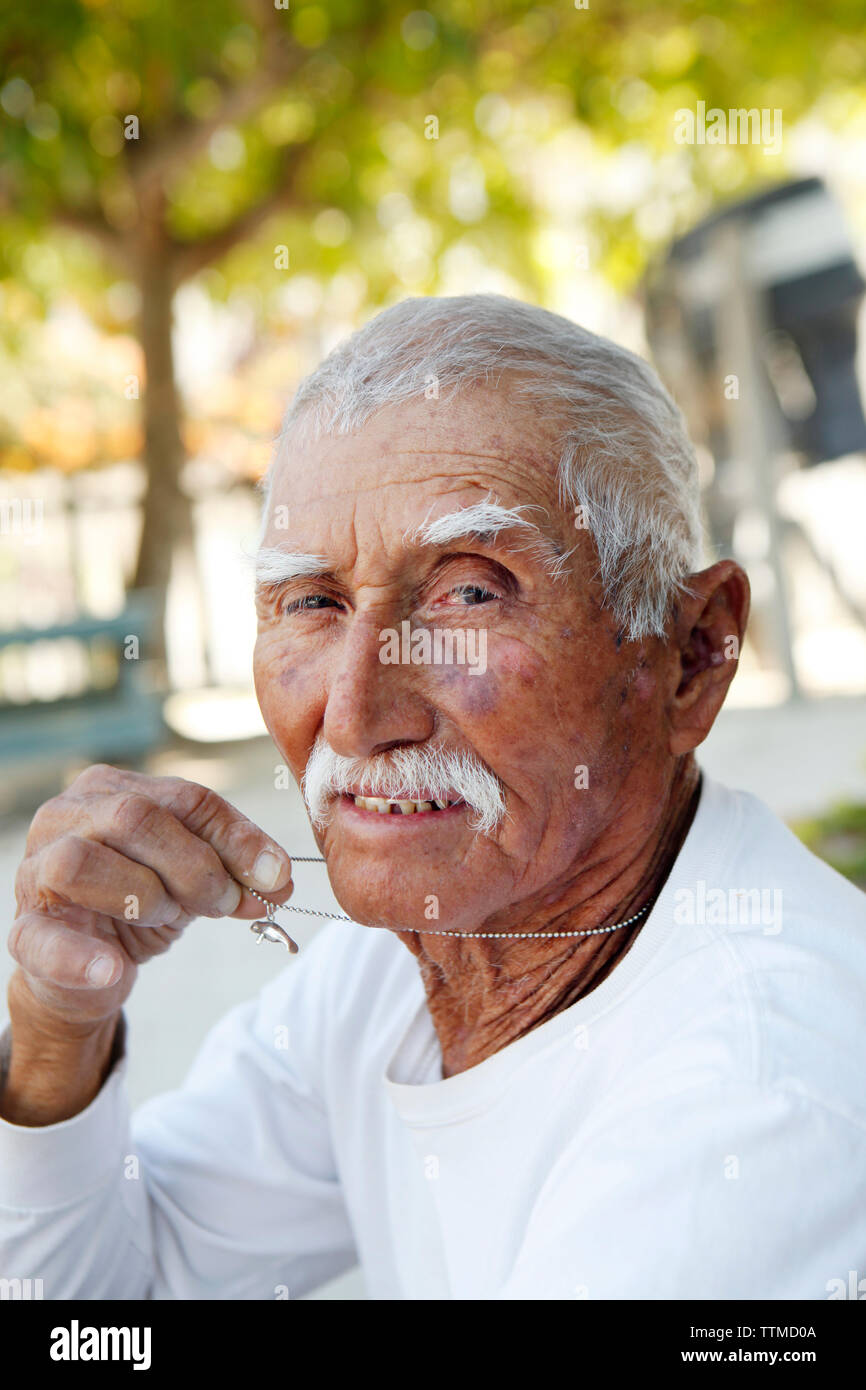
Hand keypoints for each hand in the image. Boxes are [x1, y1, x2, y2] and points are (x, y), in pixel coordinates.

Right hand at [7, 764, 293, 1029]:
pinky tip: (112, 969)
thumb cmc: (140, 902)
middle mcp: (66, 816)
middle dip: (196, 866)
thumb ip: (231, 869)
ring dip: (143, 896)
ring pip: (82, 863)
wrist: (91, 968)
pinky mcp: (24, 930)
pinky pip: (44, 938)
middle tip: (227, 903)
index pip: (184, 797)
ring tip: (167, 918)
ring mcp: (35, 871)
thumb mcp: (192, 877)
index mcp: (111, 789)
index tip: (275, 874)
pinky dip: (82, 956)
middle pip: (134, 818)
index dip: (236, 836)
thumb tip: (277, 878)